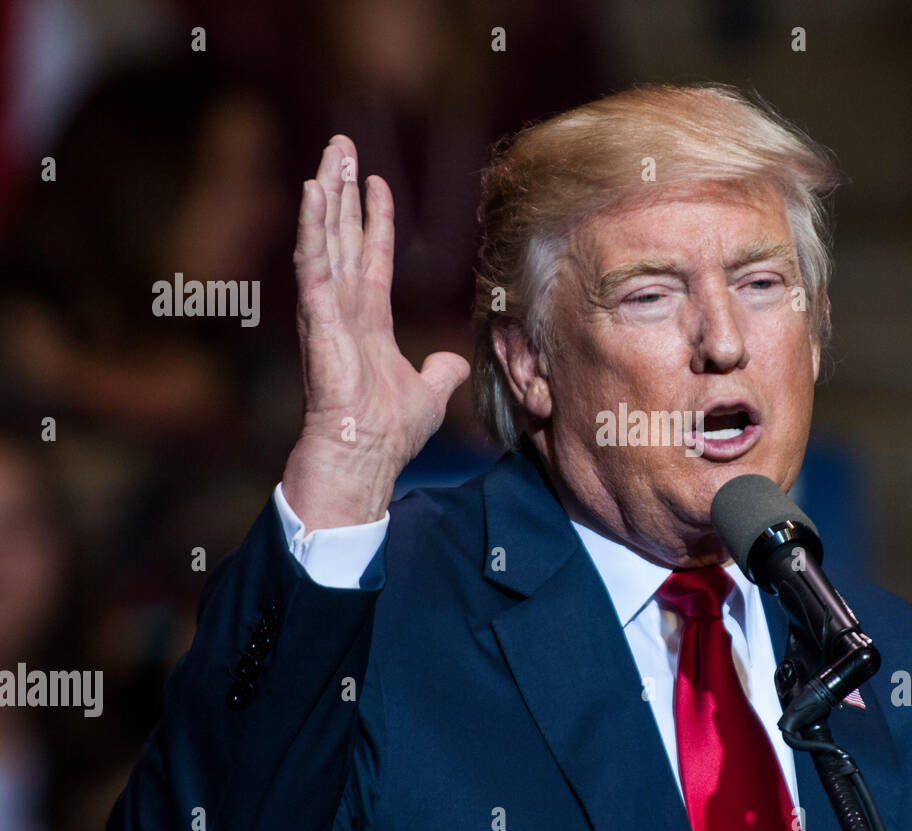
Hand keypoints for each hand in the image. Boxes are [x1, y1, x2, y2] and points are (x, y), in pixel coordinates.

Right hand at [282, 135, 468, 531]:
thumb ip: (440, 372)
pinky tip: (313, 191)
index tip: (375, 182)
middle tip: (339, 145)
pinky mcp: (320, 320)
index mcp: (369, 322)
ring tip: (328, 153)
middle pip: (342, 235)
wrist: (363, 459)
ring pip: (326, 239)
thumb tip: (453, 359)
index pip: (371, 256)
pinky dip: (313, 227)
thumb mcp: (428, 394)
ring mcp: (328, 312)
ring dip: (327, 195)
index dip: (374, 219)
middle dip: (341, 190)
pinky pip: (314, 264)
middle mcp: (344, 309)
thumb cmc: (388, 434)